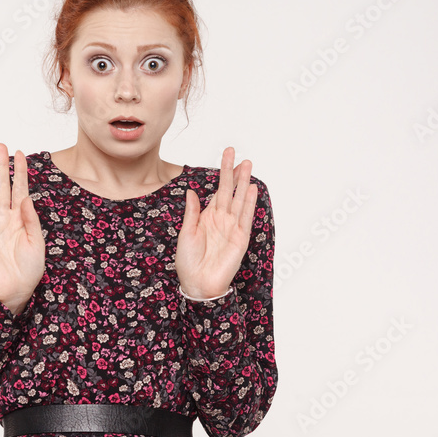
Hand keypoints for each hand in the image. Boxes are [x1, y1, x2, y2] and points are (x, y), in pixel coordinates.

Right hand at [0, 143, 44, 315]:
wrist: (16, 291)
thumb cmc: (31, 269)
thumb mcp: (37, 243)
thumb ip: (31, 220)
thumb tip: (25, 198)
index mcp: (22, 218)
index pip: (21, 189)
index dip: (20, 171)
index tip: (20, 153)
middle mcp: (5, 218)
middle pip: (2, 187)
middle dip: (1, 167)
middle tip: (0, 146)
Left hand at [176, 147, 257, 298]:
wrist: (197, 284)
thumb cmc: (188, 262)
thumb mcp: (186, 233)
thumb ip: (192, 212)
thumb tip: (192, 191)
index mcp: (207, 217)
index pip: (218, 190)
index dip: (222, 173)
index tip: (226, 155)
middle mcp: (221, 219)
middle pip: (229, 190)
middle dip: (233, 172)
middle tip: (236, 153)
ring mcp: (232, 227)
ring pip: (239, 200)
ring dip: (243, 182)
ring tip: (247, 164)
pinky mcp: (240, 238)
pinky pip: (245, 217)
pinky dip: (248, 203)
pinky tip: (251, 189)